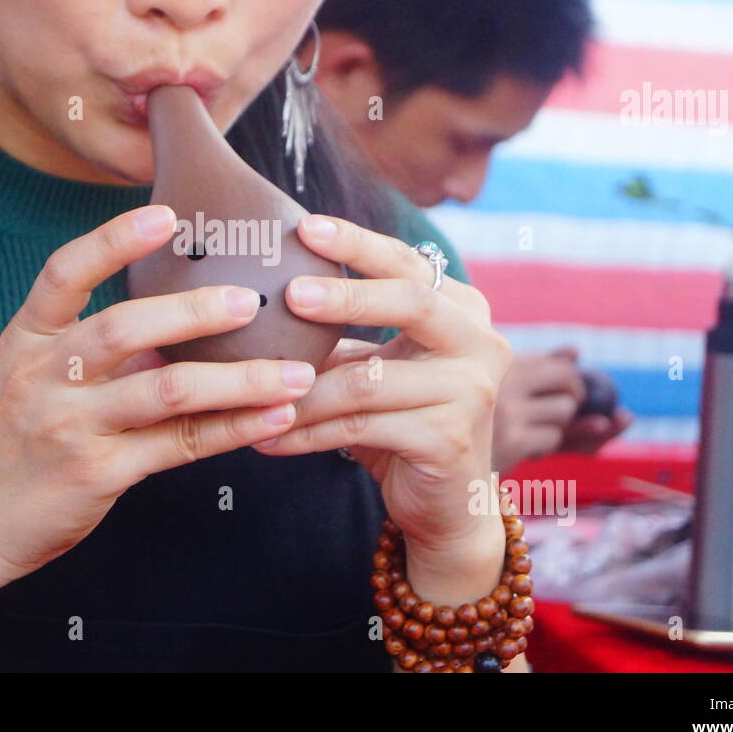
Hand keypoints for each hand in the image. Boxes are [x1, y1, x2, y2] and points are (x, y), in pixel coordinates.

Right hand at [0, 204, 317, 599]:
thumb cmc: (12, 443)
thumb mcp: (32, 378)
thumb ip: (95, 350)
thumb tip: (180, 319)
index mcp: (27, 338)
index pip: (64, 272)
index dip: (114, 239)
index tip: (168, 215)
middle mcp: (44, 376)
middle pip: (124, 328)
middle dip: (194, 311)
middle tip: (251, 301)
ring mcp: (69, 426)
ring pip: (166, 390)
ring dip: (239, 380)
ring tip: (295, 373)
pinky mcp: (96, 474)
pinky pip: (177, 446)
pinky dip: (231, 430)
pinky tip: (271, 418)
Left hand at [253, 214, 513, 584]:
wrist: (447, 504)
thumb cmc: (400, 421)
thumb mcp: (376, 366)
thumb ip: (342, 330)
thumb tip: (260, 290)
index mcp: (462, 308)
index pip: (409, 263)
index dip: (358, 244)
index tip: (306, 227)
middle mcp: (480, 340)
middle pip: (410, 301)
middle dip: (347, 294)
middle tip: (290, 292)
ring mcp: (471, 391)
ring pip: (370, 378)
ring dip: (303, 388)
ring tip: (252, 389)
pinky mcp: (449, 438)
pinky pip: (360, 427)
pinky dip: (307, 433)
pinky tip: (267, 438)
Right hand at [492, 347, 632, 472]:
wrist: (447, 458)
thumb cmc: (478, 418)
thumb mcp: (504, 385)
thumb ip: (539, 369)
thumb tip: (574, 350)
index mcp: (498, 359)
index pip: (557, 361)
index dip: (569, 380)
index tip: (563, 394)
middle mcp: (501, 377)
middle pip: (567, 377)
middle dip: (575, 395)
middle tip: (561, 412)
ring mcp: (507, 408)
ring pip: (564, 410)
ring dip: (556, 425)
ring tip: (528, 431)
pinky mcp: (512, 440)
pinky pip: (552, 438)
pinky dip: (543, 446)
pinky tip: (519, 447)